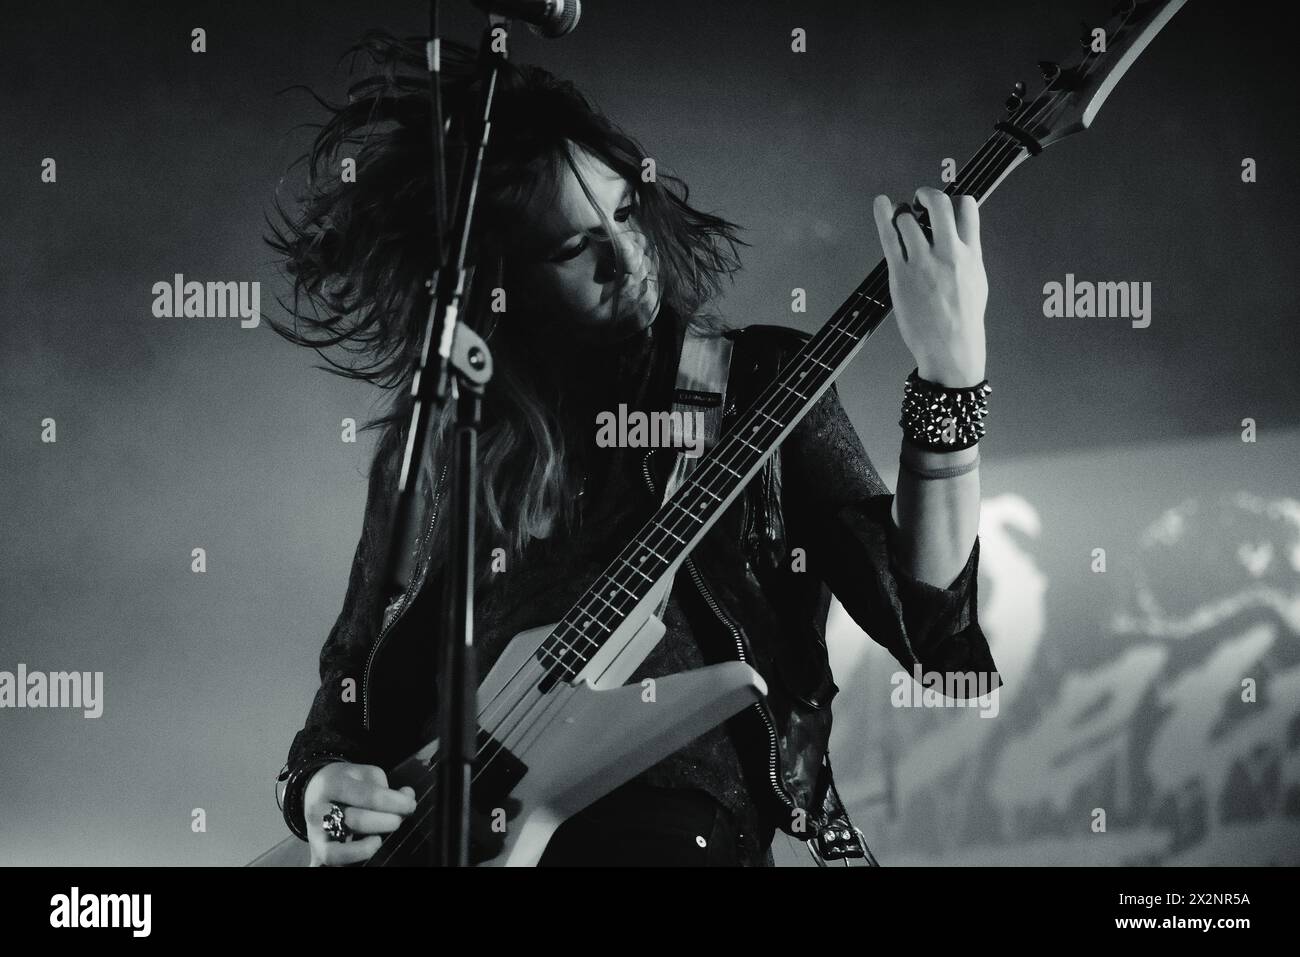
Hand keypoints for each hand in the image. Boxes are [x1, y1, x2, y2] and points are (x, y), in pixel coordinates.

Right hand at [303, 762, 416, 866]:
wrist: (315, 790)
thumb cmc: (348, 782)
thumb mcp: (364, 774)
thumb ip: (386, 787)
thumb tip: (407, 798)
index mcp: (333, 784)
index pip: (369, 795)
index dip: (396, 802)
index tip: (410, 805)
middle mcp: (318, 810)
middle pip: (356, 821)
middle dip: (386, 822)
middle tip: (398, 820)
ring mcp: (314, 834)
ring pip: (336, 852)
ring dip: (365, 849)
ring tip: (378, 840)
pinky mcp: (316, 852)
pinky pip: (327, 865)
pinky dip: (346, 864)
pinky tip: (362, 858)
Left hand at [872, 187, 986, 386]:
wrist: (951, 347)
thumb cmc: (963, 319)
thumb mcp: (976, 280)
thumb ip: (968, 254)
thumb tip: (961, 236)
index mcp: (970, 253)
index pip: (967, 208)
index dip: (954, 199)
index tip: (945, 203)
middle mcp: (948, 253)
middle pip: (938, 204)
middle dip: (927, 194)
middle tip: (919, 199)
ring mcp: (923, 262)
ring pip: (908, 219)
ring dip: (903, 213)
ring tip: (901, 219)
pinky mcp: (901, 274)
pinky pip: (889, 237)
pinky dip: (882, 216)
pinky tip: (880, 204)